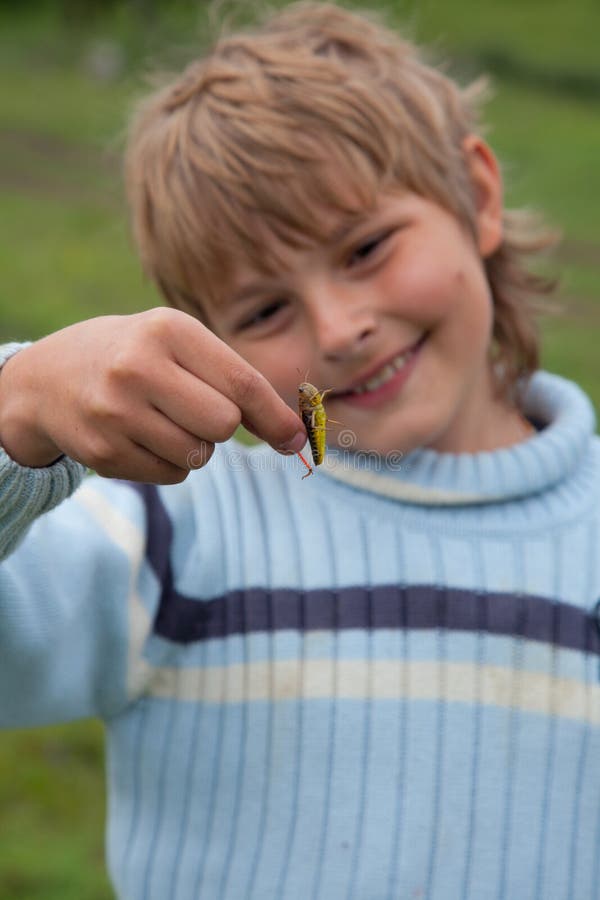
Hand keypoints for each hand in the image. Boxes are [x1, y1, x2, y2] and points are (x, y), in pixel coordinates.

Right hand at [0, 308, 305, 482]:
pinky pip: (173, 476)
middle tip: (195, 407)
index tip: (296, 438)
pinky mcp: (103, 452)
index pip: (241, 383)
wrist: (52, 377)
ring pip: (198, 456)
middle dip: (222, 425)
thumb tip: (294, 436)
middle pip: (224, 425)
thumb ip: (235, 380)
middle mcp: (137, 368)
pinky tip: (142, 436)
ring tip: (163, 418)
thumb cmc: (139, 356)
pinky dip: (171, 463)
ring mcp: (115, 413)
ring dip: (195, 446)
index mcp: (167, 330)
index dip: (276, 417)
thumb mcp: (179, 344)